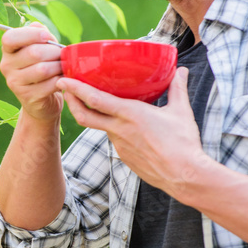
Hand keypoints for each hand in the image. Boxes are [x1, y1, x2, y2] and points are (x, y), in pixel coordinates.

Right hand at [0, 23, 64, 121]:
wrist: (41, 102)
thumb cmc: (42, 68)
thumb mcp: (40, 48)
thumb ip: (39, 35)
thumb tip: (40, 27)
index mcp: (8, 51)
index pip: (10, 38)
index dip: (30, 34)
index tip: (47, 37)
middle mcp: (6, 66)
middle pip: (33, 53)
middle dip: (54, 51)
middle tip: (63, 53)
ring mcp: (15, 83)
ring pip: (43, 69)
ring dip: (59, 66)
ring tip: (64, 65)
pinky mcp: (28, 97)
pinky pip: (49, 84)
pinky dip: (61, 79)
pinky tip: (64, 78)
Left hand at [58, 67, 211, 199]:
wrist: (184, 176)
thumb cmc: (183, 143)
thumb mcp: (180, 111)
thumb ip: (178, 88)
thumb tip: (183, 71)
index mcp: (130, 114)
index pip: (94, 99)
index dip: (75, 89)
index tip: (63, 80)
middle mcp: (119, 129)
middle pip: (84, 116)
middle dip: (71, 101)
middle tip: (64, 90)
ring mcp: (119, 145)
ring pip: (100, 127)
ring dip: (94, 115)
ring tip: (94, 103)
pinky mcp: (123, 157)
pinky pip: (113, 139)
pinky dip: (112, 130)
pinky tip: (120, 125)